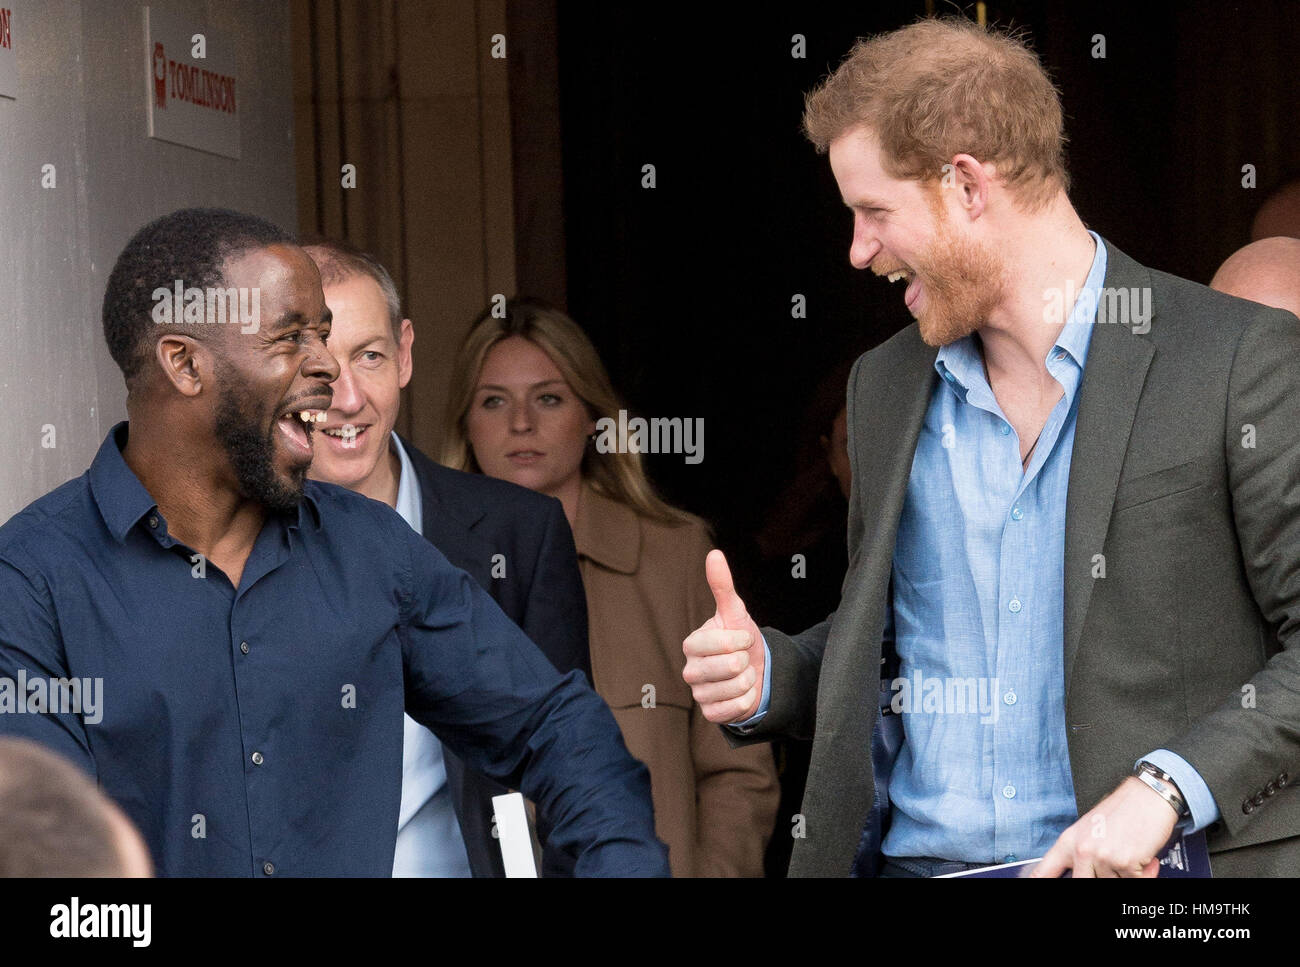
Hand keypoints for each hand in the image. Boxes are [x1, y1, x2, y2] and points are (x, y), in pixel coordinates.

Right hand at [682, 550, 765, 723]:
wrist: (751, 672)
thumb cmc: (739, 640)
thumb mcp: (735, 613)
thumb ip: (723, 586)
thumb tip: (714, 554)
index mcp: (692, 644)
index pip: (720, 643)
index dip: (739, 640)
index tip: (741, 638)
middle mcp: (689, 670)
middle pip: (728, 666)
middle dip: (744, 661)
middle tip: (741, 659)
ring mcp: (698, 694)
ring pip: (735, 688)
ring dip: (748, 680)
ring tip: (742, 674)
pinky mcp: (710, 714)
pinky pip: (735, 708)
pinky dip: (746, 700)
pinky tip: (742, 693)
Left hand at [1030, 776, 1180, 877]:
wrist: (1148, 796)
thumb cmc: (1122, 810)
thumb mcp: (1089, 829)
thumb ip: (1079, 852)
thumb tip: (1075, 872)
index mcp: (1069, 841)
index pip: (1044, 871)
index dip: (1038, 881)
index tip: (1031, 884)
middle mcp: (1082, 850)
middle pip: (1081, 883)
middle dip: (1100, 877)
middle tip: (1114, 861)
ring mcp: (1103, 857)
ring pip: (1112, 883)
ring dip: (1125, 873)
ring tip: (1130, 852)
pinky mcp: (1125, 862)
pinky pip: (1135, 882)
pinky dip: (1144, 873)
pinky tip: (1144, 857)